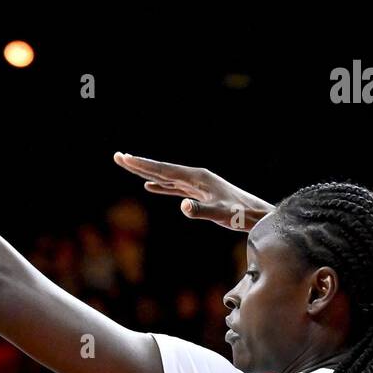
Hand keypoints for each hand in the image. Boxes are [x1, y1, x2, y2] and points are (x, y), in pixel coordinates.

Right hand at [113, 152, 273, 231]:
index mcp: (196, 177)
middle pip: (161, 169)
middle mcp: (194, 177)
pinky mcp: (198, 194)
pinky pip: (173, 188)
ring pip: (165, 177)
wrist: (254, 215)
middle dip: (138, 164)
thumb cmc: (239, 215)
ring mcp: (196, 185)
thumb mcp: (220, 213)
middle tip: (118, 157)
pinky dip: (160, 186)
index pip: (164, 170)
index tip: (125, 158)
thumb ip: (200, 210)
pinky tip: (150, 186)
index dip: (143, 165)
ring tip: (129, 167)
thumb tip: (182, 206)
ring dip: (146, 173)